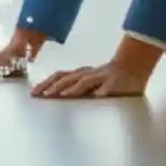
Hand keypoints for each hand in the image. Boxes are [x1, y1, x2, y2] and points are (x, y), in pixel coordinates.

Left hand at [30, 60, 150, 97]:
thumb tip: (60, 98)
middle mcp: (86, 74)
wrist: (133, 67)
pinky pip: (106, 86)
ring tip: (58, 94)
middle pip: (65, 77)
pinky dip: (100, 90)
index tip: (33, 93)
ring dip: (70, 87)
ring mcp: (100, 76)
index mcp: (80, 75)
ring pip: (82, 80)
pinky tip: (96, 96)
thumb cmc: (110, 79)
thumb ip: (78, 90)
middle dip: (50, 85)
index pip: (58, 77)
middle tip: (37, 94)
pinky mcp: (113, 82)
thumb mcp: (91, 85)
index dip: (45, 84)